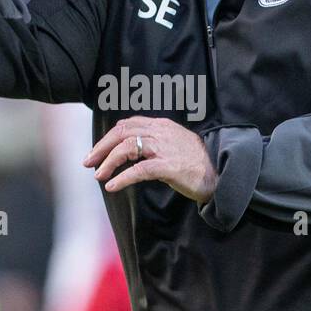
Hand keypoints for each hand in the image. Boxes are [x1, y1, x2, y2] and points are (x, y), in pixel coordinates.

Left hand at [83, 116, 218, 202]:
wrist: (221, 174)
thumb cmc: (197, 163)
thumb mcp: (173, 145)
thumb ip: (154, 143)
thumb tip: (130, 152)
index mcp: (161, 125)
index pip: (127, 124)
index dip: (108, 138)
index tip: (96, 152)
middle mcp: (161, 132)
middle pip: (122, 132)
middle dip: (101, 147)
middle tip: (88, 162)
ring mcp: (165, 148)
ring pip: (127, 147)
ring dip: (108, 162)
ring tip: (99, 176)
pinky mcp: (169, 166)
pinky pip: (139, 170)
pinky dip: (122, 178)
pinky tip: (113, 186)